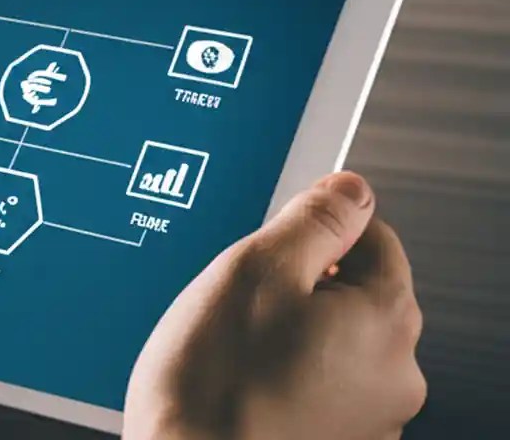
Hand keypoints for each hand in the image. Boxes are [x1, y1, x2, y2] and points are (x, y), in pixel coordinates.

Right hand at [124, 172, 425, 439]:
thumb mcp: (255, 270)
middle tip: (239, 297)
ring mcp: (366, 417)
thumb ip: (313, 221)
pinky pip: (315, 385)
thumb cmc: (214, 385)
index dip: (315, 228)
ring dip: (288, 332)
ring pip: (331, 341)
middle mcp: (394, 374)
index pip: (373, 236)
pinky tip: (238, 377)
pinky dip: (282, 374)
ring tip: (231, 343)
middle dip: (298, 285)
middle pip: (354, 293)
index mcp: (386, 320)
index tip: (272, 240)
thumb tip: (350, 190)